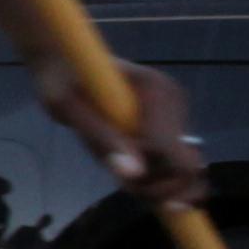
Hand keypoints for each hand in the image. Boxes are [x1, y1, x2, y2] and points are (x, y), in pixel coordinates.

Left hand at [67, 59, 207, 209]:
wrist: (65, 61)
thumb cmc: (60, 78)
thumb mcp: (69, 108)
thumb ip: (102, 140)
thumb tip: (135, 175)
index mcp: (156, 90)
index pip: (175, 153)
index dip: (156, 181)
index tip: (124, 182)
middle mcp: (174, 100)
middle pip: (188, 167)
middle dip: (158, 187)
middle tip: (120, 180)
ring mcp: (175, 113)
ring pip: (182, 171)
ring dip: (152, 183)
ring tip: (118, 168)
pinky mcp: (170, 125)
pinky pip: (171, 165)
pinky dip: (152, 175)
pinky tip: (127, 164)